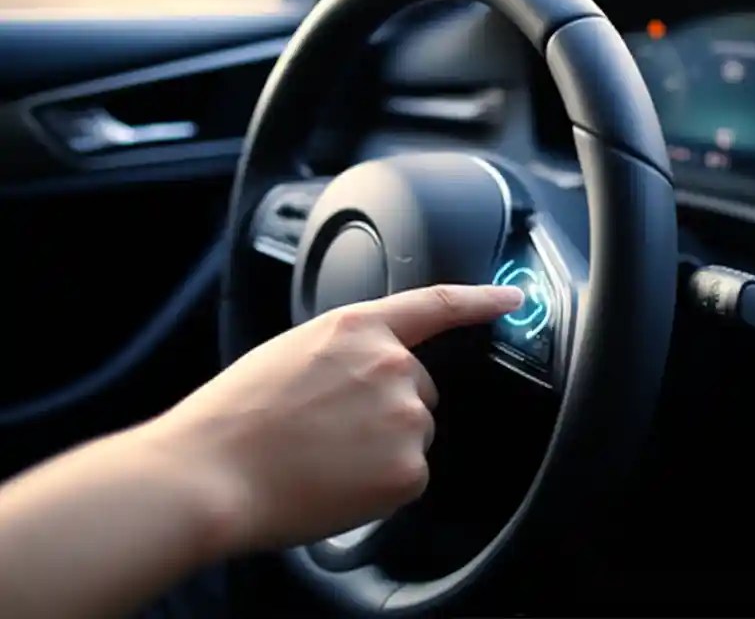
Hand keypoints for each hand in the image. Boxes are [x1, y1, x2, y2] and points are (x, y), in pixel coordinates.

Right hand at [146, 284, 522, 553]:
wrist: (210, 474)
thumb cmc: (233, 421)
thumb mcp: (291, 354)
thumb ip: (343, 354)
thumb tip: (362, 377)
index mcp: (357, 328)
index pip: (436, 304)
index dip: (481, 299)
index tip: (513, 297)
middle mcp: (392, 366)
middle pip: (420, 391)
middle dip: (387, 411)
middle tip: (329, 433)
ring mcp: (405, 417)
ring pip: (412, 436)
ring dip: (382, 450)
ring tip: (323, 459)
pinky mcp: (408, 469)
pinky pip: (406, 478)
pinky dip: (379, 487)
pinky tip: (335, 484)